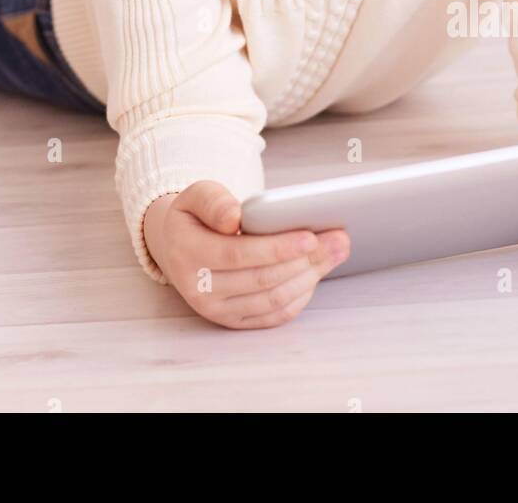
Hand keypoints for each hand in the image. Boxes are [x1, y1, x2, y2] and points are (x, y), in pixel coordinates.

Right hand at [143, 181, 349, 328]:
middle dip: (306, 260)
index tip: (310, 237)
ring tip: (335, 253)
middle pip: (263, 279)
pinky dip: (299, 296)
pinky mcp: (232, 321)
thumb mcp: (196, 196)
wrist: (178, 247)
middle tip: (339, 240)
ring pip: (272, 299)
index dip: (277, 248)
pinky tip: (316, 274)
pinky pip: (272, 315)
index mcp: (188, 253)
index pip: (238, 254)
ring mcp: (216, 310)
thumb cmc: (195, 216)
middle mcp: (199, 289)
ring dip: (310, 277)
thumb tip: (234, 218)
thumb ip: (214, 201)